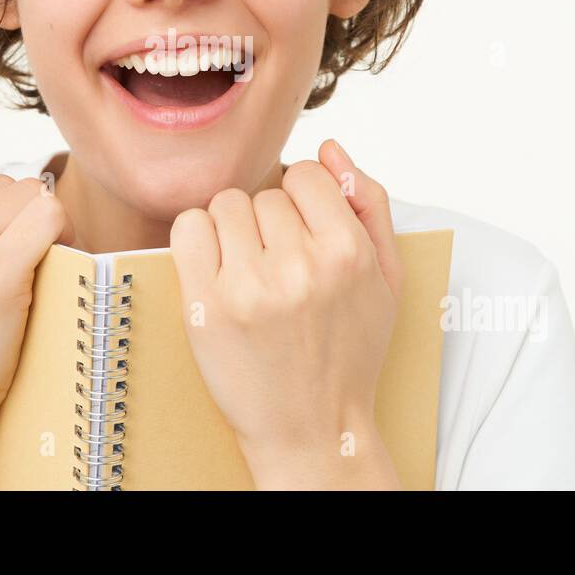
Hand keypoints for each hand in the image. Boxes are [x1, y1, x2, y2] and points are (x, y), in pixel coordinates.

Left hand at [169, 140, 403, 488]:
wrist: (312, 428)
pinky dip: (197, 240)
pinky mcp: (204, 306)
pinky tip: (216, 270)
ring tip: (248, 271)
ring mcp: (248, 286)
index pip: (305, 174)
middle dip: (269, 223)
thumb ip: (369, 202)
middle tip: (278, 267)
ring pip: (225, 205)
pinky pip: (188, 228)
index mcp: (347, 252)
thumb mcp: (387, 277)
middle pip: (263, 193)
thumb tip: (329, 147)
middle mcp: (299, 266)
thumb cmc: (350, 349)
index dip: (301, 201)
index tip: (301, 234)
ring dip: (232, 231)